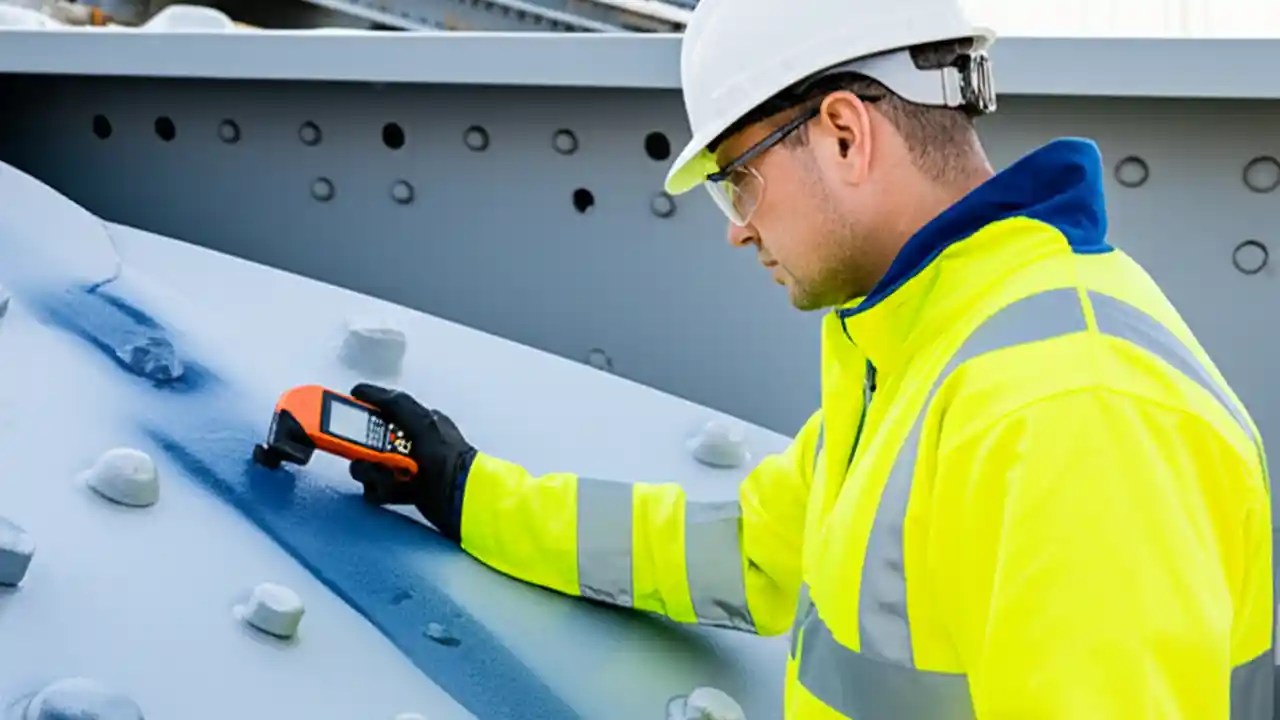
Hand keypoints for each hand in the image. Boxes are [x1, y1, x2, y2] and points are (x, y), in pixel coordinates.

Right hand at [346, 383, 475, 541]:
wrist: (463, 501)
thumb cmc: (447, 459)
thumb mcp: (423, 424)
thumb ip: (397, 404)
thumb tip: (363, 390)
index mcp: (419, 421)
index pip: (382, 411)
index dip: (363, 414)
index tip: (345, 418)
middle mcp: (412, 442)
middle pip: (370, 441)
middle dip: (366, 453)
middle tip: (372, 460)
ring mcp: (408, 467)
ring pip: (371, 466)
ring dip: (373, 474)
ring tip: (387, 480)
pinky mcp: (405, 491)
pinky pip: (378, 488)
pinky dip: (380, 491)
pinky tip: (390, 492)